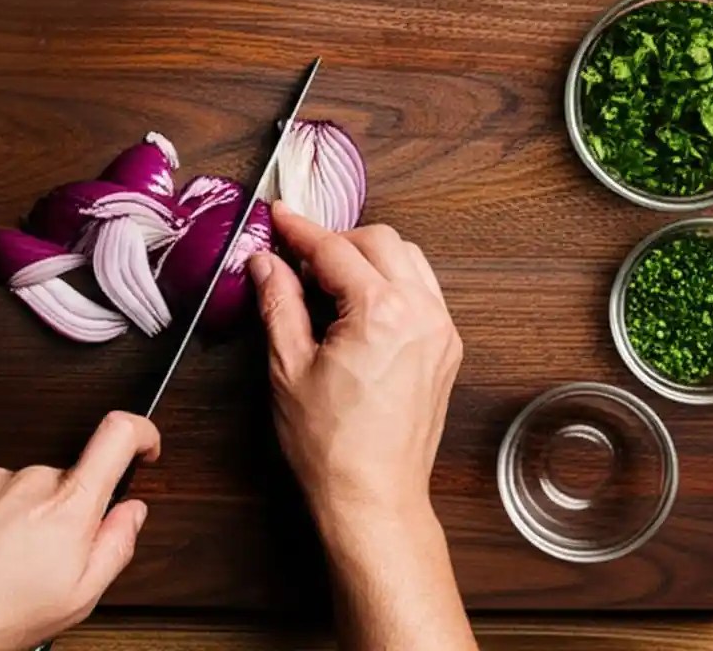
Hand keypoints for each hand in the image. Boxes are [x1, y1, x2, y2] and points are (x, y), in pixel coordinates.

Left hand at [0, 411, 160, 650]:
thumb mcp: (76, 598)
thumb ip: (116, 546)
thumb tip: (131, 513)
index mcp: (68, 506)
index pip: (118, 434)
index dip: (142, 433)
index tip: (144, 448)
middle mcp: (30, 480)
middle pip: (69, 482)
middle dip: (65, 515)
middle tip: (45, 564)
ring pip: (26, 492)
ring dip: (23, 521)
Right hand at [248, 203, 475, 650]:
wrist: (372, 496)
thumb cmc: (331, 446)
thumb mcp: (289, 368)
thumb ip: (278, 304)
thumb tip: (266, 263)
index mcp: (380, 313)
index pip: (335, 250)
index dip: (300, 230)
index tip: (279, 217)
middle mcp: (421, 314)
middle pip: (380, 241)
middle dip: (337, 241)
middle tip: (299, 259)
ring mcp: (440, 332)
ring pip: (409, 260)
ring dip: (370, 258)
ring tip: (329, 283)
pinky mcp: (446, 350)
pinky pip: (424, 292)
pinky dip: (394, 283)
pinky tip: (361, 307)